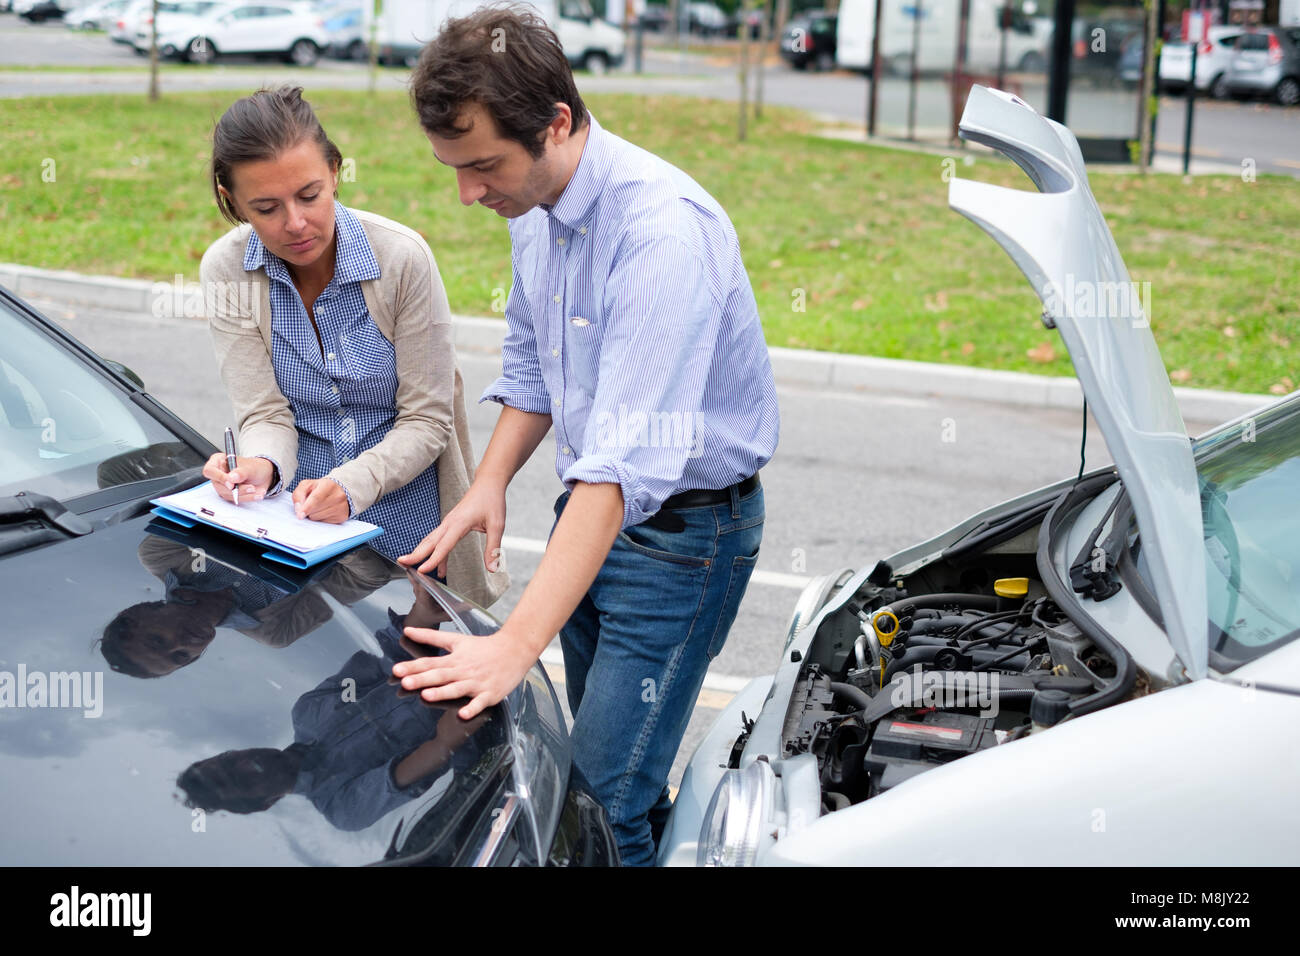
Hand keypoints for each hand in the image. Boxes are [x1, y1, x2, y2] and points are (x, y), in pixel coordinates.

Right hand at [203, 453, 273, 503]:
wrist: (264, 475)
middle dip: (236, 489)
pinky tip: (258, 495)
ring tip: (256, 490)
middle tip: (251, 488)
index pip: (210, 470)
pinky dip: (248, 498)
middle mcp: (218, 473)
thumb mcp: (250, 467)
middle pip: (218, 485)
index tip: (231, 484)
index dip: (219, 478)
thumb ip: (241, 472)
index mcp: (218, 461)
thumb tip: (231, 478)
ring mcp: (222, 485)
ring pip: (227, 494)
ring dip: (243, 494)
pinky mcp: (229, 494)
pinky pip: (235, 499)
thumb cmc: (254, 467)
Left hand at [292, 478, 349, 522]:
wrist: (340, 490)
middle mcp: (338, 496)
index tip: (300, 515)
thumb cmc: (321, 488)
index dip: (307, 508)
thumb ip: (298, 494)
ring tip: (319, 506)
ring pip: (318, 518)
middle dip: (308, 510)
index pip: (316, 498)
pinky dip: (321, 518)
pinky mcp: (342, 516)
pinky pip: (324, 523)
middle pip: (315, 511)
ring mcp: (341, 507)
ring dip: (314, 514)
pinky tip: (325, 511)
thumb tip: (298, 509)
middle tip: (311, 503)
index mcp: (329, 485)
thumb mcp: (307, 485)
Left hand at [392, 627, 533, 719]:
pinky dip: (472, 708)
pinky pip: (479, 703)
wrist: (515, 649)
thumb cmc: (483, 646)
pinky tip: (462, 713)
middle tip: (405, 682)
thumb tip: (407, 630)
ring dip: (442, 693)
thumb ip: (431, 637)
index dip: (413, 667)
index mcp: (455, 659)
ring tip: (426, 695)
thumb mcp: (456, 639)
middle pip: (440, 676)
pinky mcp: (490, 694)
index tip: (396, 670)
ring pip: (457, 689)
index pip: (430, 663)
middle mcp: (464, 671)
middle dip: (422, 680)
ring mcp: (477, 683)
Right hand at [398, 477, 505, 578]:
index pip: (443, 545)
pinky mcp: (451, 524)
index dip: (432, 560)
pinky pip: (440, 540)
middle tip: (401, 564)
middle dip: (415, 554)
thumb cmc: (492, 501)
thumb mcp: (497, 525)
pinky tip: (439, 567)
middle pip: (429, 542)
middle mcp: (449, 522)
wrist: (488, 484)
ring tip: (412, 568)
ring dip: (421, 553)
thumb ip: (492, 548)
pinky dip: (436, 553)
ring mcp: (448, 523)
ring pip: (431, 541)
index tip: (422, 571)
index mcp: (459, 523)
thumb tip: (492, 569)